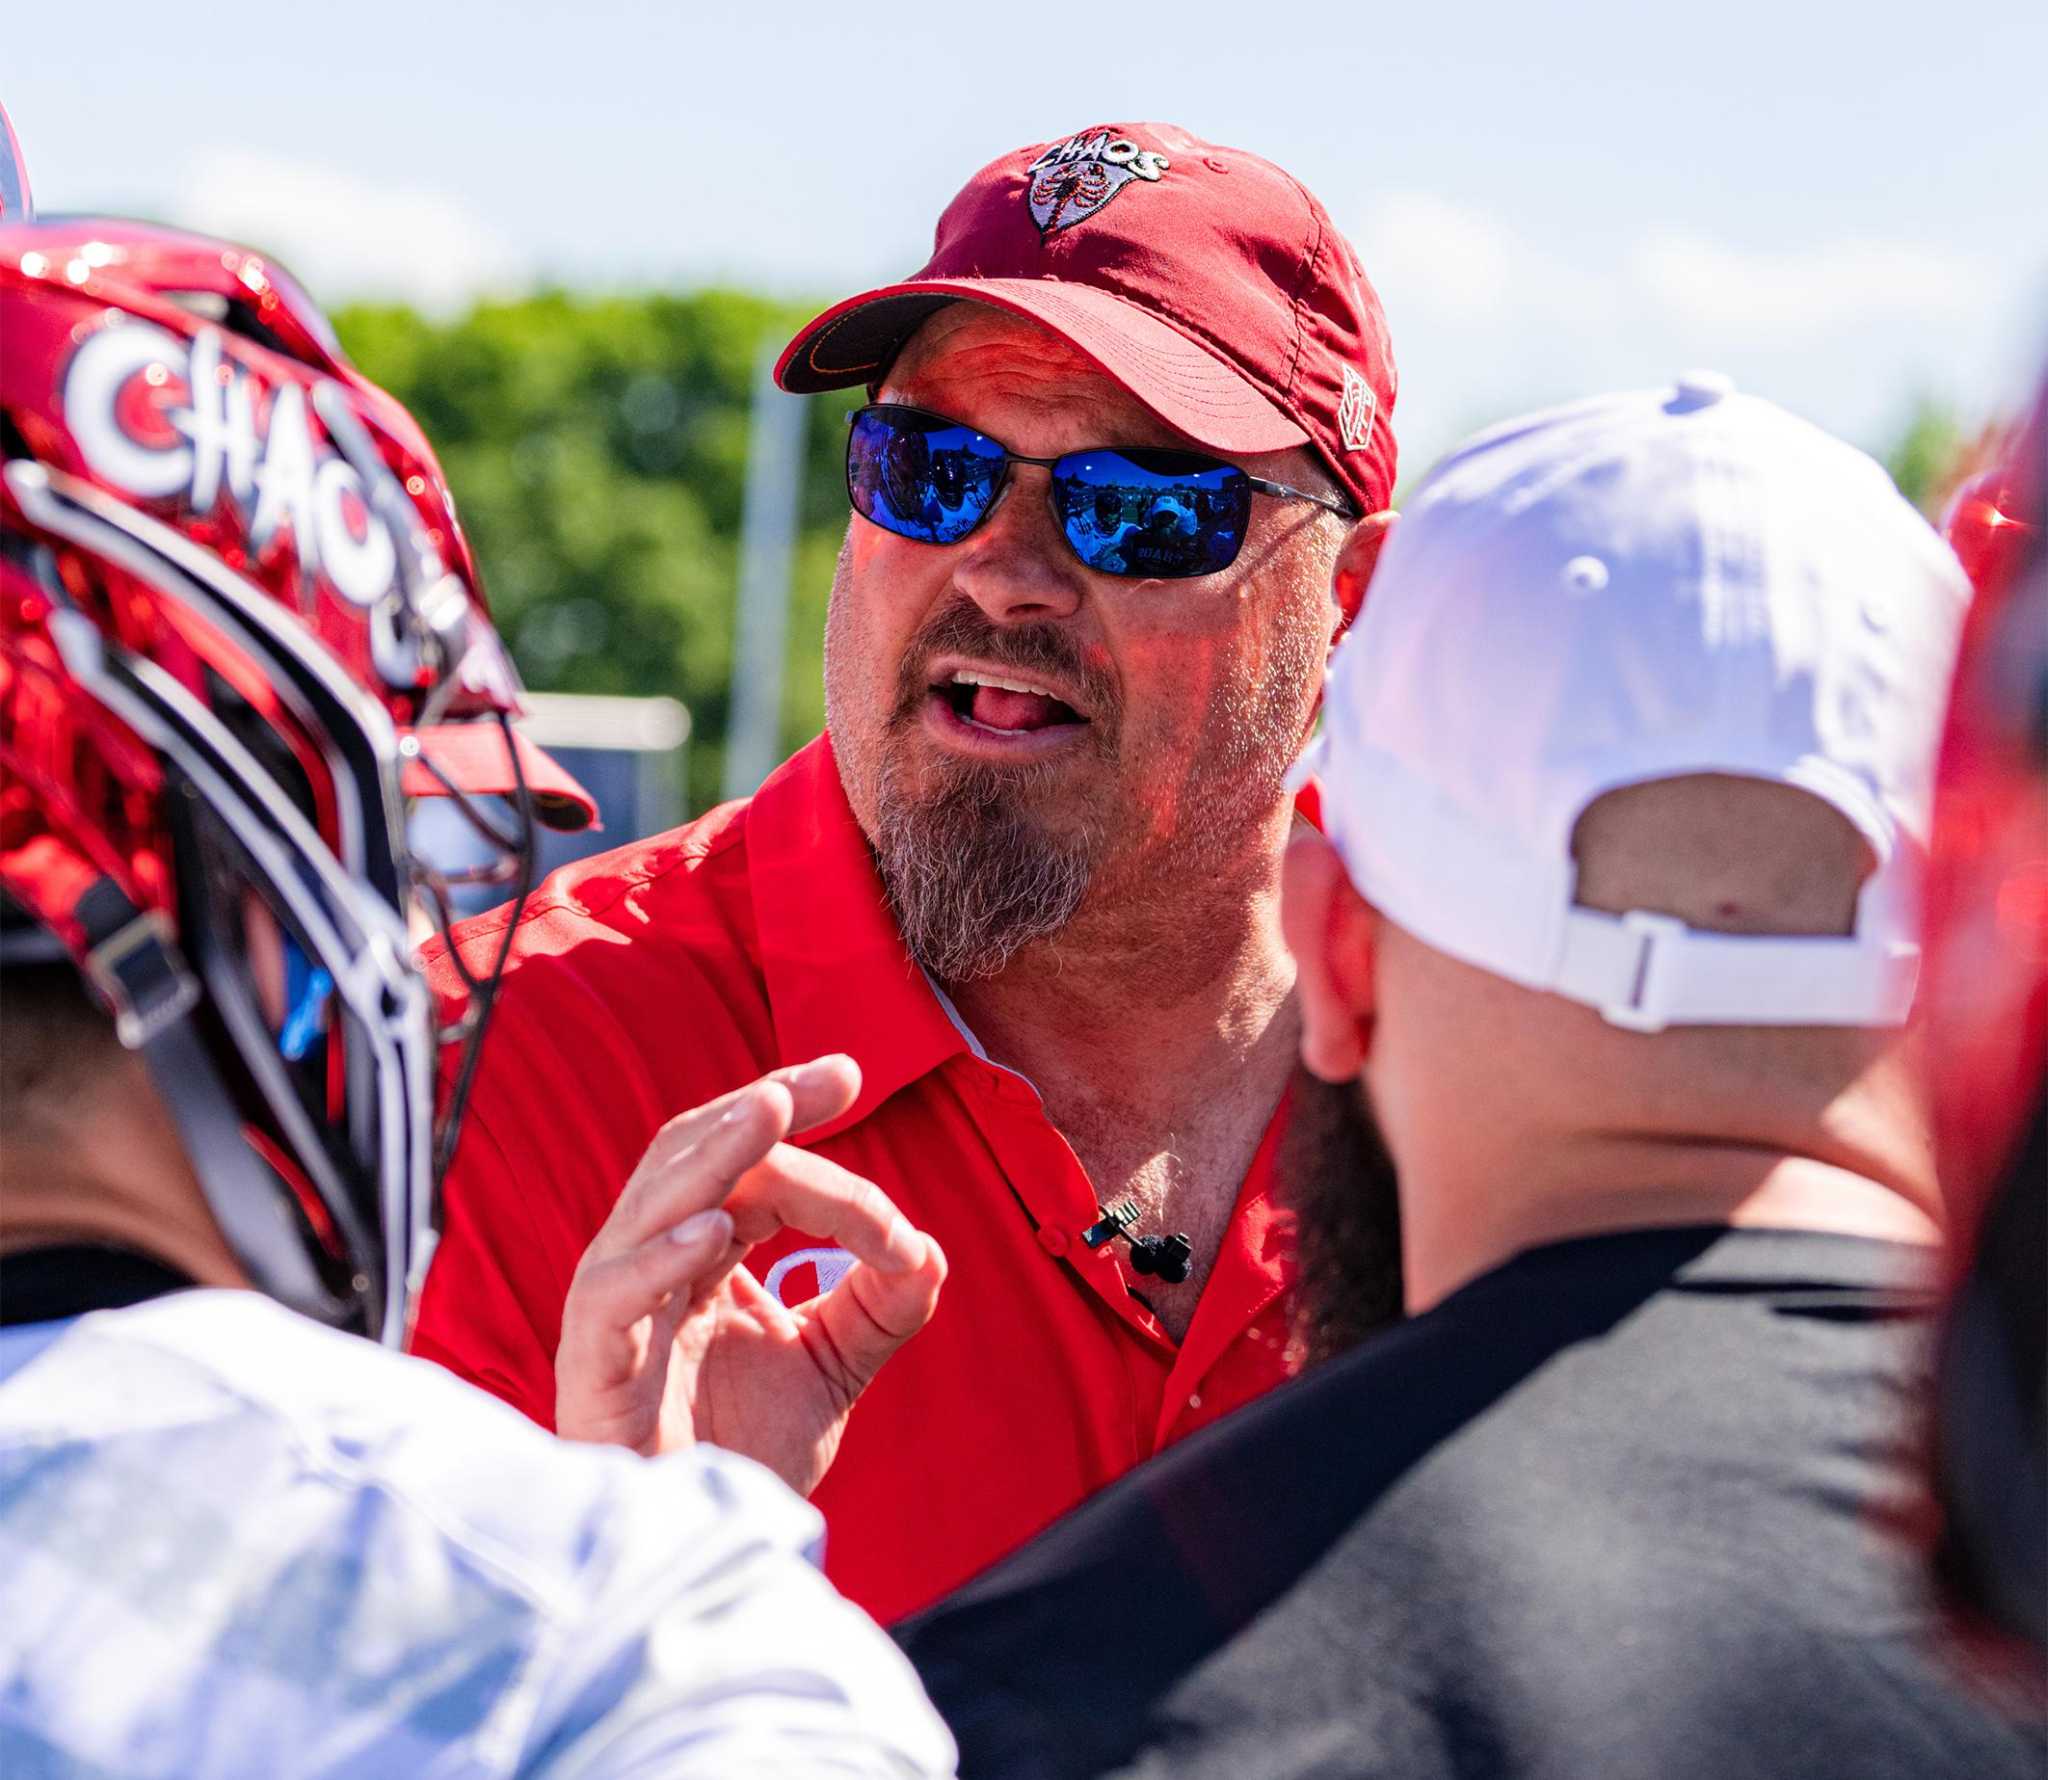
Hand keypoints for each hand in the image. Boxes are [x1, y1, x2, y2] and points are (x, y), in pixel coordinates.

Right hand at [554, 1055, 946, 1495]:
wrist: (701, 1553)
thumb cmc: (743, 1452)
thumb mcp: (831, 1367)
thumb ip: (879, 1307)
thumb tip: (931, 1251)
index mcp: (698, 1254)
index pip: (744, 1161)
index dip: (789, 1109)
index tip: (851, 1075)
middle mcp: (649, 1267)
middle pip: (693, 1159)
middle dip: (756, 1111)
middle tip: (825, 1082)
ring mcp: (613, 1313)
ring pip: (651, 1206)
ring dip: (714, 1155)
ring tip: (772, 1113)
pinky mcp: (592, 1371)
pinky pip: (613, 1297)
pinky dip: (658, 1258)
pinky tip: (716, 1234)